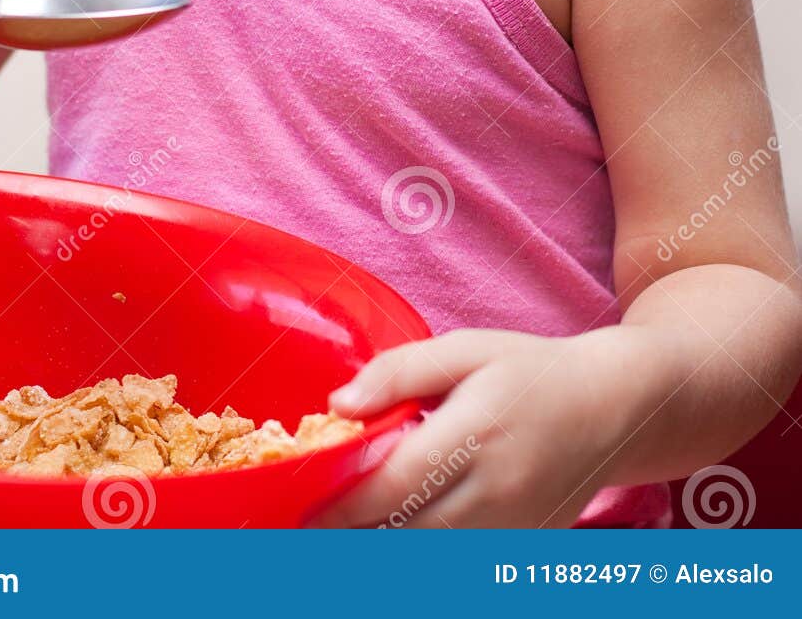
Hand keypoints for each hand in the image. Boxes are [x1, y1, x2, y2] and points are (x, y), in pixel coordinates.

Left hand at [309, 327, 653, 527]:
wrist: (611, 409)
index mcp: (478, 432)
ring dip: (386, 554)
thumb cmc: (528, 371)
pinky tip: (394, 541)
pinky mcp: (524, 549)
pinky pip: (463, 565)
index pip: (397, 484)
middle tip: (310, 535)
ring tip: (344, 541)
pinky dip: (424, 558)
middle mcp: (498, 491)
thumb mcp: (464, 350)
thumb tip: (338, 406)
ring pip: (434, 561)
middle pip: (410, 535)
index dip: (344, 507)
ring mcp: (515, 529)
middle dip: (354, 541)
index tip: (304, 514)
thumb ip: (398, 373)